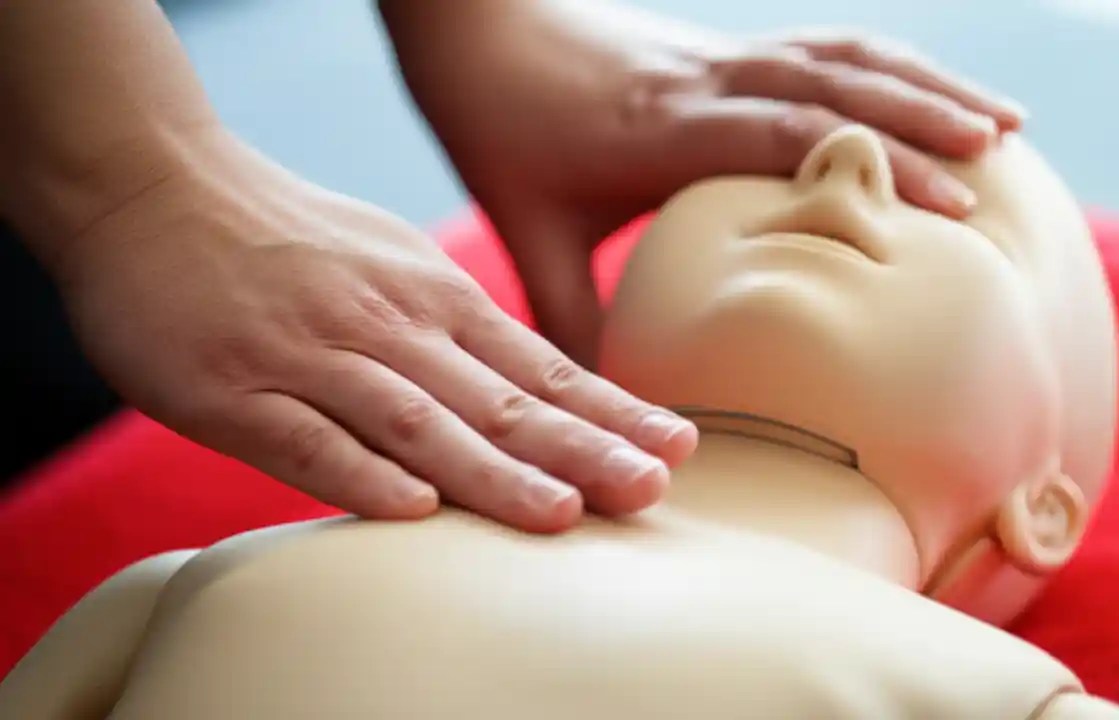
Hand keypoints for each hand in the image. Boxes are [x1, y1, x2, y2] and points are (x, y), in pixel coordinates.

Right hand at [52, 129, 696, 531]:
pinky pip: (304, 437)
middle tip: (647, 488)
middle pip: (495, 399)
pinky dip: (359, 473)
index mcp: (431, 297)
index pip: (538, 365)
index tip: (673, 445)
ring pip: (415, 420)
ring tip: (559, 511)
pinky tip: (411, 510)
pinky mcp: (230, 390)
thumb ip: (456, 330)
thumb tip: (531, 389)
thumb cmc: (288, 238)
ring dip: (490, 471)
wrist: (153, 187)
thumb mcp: (394, 265)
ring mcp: (308, 356)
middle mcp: (385, 325)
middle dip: (580, 448)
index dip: (608, 410)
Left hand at [383, 0, 1025, 365]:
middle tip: (1001, 165)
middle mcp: (704, 81)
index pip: (788, 134)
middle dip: (923, 121)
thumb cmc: (496, 126)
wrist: (474, 21)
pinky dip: (887, 67)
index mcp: (662, 126)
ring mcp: (718, 57)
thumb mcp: (525, 229)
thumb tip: (605, 403)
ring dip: (924, 83)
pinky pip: (819, 48)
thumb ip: (566, 316)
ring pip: (839, 56)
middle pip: (833, 85)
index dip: (875, 163)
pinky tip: (929, 93)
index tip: (952, 208)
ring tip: (1003, 123)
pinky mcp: (721, 52)